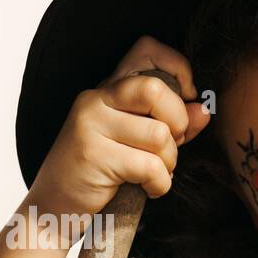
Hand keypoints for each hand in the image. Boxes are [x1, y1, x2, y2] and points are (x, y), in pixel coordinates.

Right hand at [27, 35, 211, 218]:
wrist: (53, 208)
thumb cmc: (99, 175)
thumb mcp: (136, 142)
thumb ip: (170, 123)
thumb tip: (204, 110)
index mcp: (107, 90)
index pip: (147, 50)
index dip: (178, 69)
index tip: (185, 100)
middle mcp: (96, 100)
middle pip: (156, 90)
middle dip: (178, 122)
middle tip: (171, 144)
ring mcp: (91, 125)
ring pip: (159, 134)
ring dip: (169, 161)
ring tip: (156, 173)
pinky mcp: (93, 155)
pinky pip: (150, 166)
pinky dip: (160, 184)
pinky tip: (149, 189)